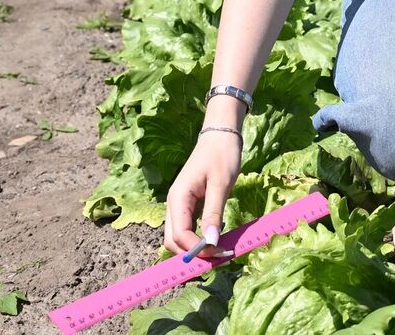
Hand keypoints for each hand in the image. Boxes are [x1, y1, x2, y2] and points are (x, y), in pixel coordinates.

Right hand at [165, 131, 243, 258]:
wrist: (220, 136)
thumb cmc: (221, 156)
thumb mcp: (221, 184)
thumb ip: (214, 214)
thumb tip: (211, 242)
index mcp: (178, 198)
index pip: (179, 235)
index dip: (196, 249)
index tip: (219, 253)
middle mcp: (174, 205)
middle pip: (173, 241)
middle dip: (192, 253)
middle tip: (219, 257)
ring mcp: (180, 206)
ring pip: (179, 237)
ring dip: (195, 248)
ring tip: (219, 252)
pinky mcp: (189, 206)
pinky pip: (188, 229)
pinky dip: (198, 239)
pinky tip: (216, 239)